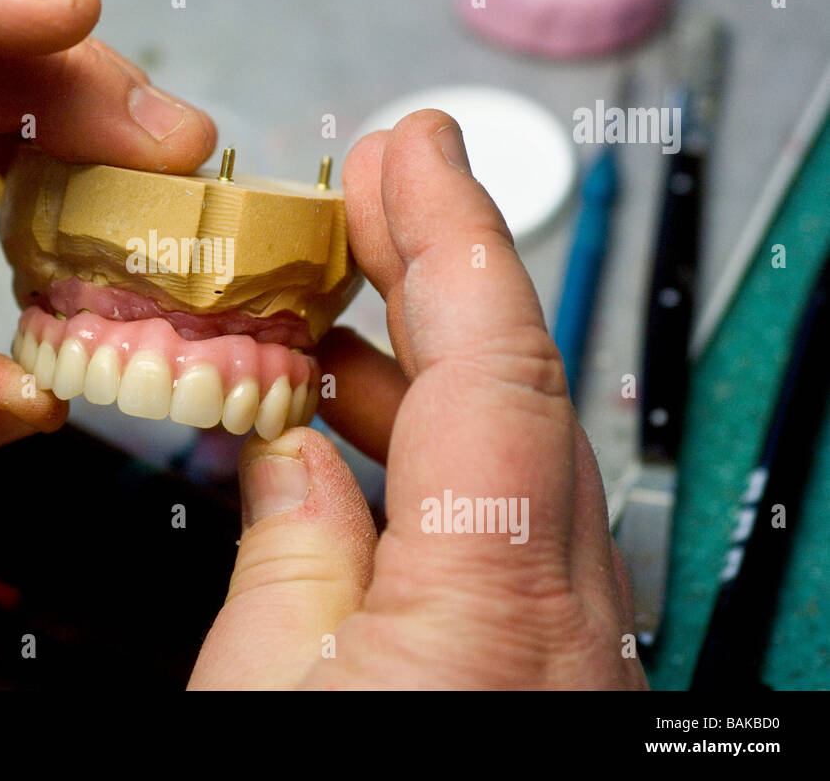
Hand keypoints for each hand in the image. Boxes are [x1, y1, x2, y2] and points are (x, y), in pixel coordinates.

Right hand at [190, 110, 645, 688]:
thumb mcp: (258, 687)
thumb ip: (287, 552)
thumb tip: (290, 457)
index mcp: (492, 607)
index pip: (493, 365)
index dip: (452, 237)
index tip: (413, 149)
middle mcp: (569, 625)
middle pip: (520, 393)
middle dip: (439, 276)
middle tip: (371, 198)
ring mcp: (578, 655)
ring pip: (521, 460)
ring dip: (425, 369)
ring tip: (332, 312)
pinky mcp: (559, 676)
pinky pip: (516, 529)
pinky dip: (442, 457)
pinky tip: (367, 434)